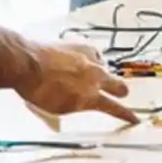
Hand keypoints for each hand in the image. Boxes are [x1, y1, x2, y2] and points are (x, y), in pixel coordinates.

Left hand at [16, 42, 138, 124]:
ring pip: (106, 67)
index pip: (115, 108)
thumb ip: (76, 104)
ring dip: (102, 73)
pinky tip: (84, 59)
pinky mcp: (83, 45)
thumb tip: (81, 102)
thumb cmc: (37, 88)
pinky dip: (92, 58)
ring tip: (92, 75)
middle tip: (120, 92)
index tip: (135, 117)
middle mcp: (95, 77)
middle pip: (119, 85)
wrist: (26, 62)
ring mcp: (91, 59)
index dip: (126, 114)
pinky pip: (95, 53)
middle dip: (120, 91)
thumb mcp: (58, 108)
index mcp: (90, 97)